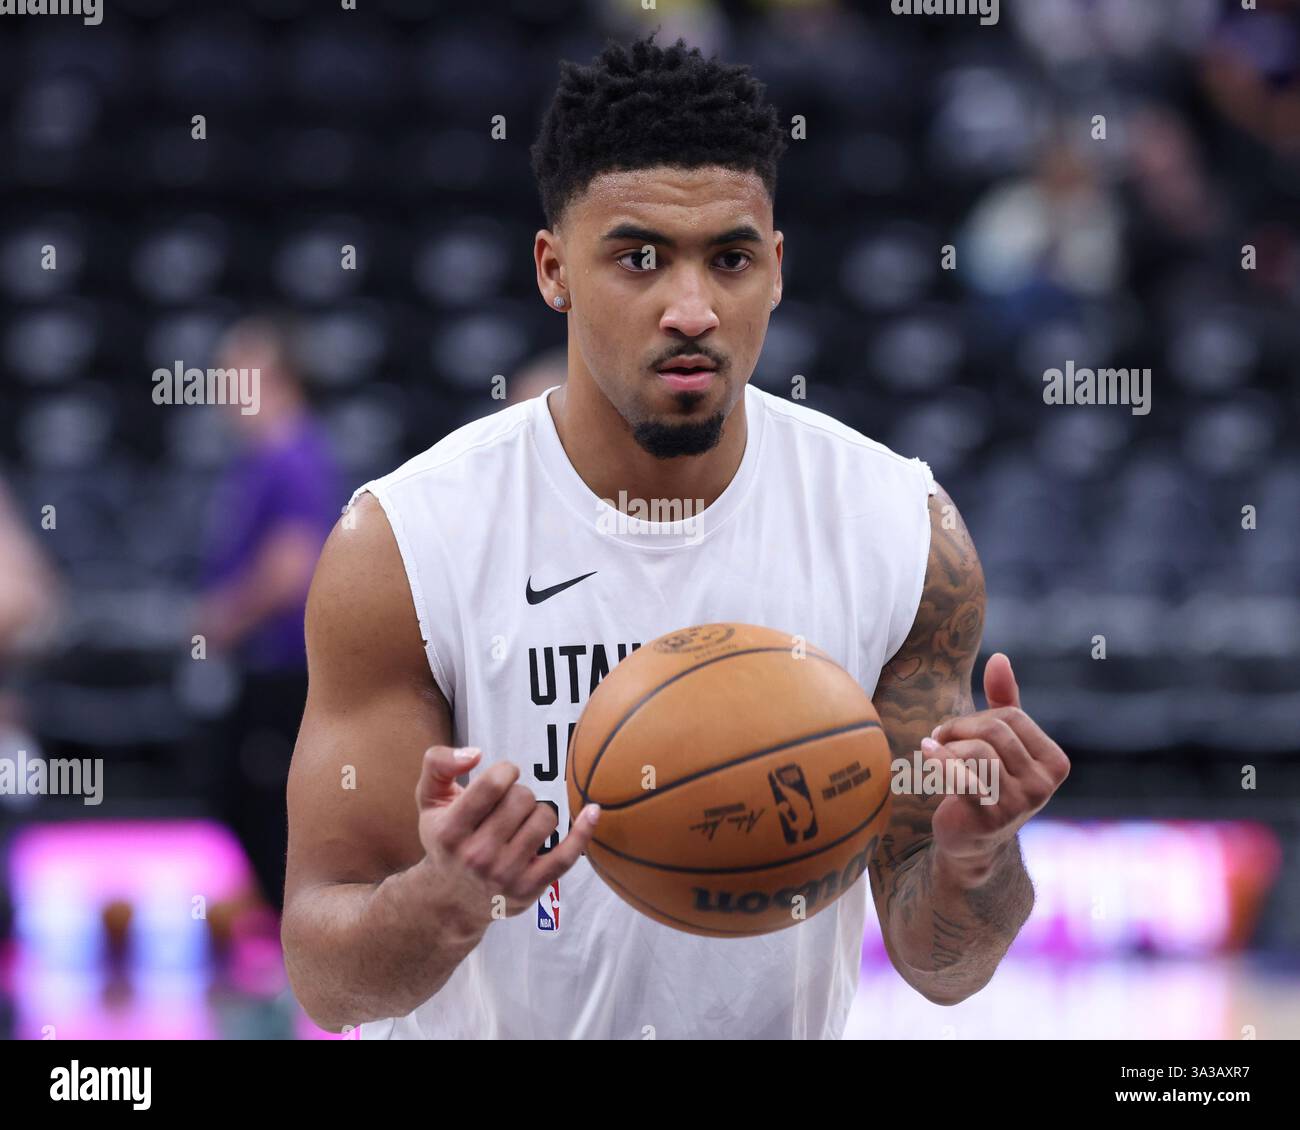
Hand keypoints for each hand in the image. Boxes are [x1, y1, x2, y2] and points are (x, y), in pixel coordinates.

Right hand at [415, 746, 600, 929]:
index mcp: (450, 831)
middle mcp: (476, 856)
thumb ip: (438, 763)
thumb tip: (475, 753)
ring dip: (538, 813)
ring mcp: (505, 875)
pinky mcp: (529, 888)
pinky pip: (566, 855)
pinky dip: (583, 831)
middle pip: (522, 798)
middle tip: (505, 809)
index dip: (506, 771)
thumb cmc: (445, 839)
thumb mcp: (428, 799)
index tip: (502, 778)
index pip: (494, 783)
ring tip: (520, 824)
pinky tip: (593, 811)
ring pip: (545, 818)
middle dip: (518, 794)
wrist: (450, 899)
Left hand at [923, 654, 1068, 878]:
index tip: (957, 730)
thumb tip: (1000, 658)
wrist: (970, 840)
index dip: (978, 716)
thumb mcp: (999, 742)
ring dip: (948, 745)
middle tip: (940, 737)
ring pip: (977, 750)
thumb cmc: (986, 781)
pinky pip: (961, 773)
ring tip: (935, 752)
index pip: (1012, 717)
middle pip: (995, 730)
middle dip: (960, 727)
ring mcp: (1020, 804)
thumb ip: (1004, 701)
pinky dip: (938, 758)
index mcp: (1055, 763)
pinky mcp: (990, 817)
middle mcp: (1044, 785)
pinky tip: (925, 752)